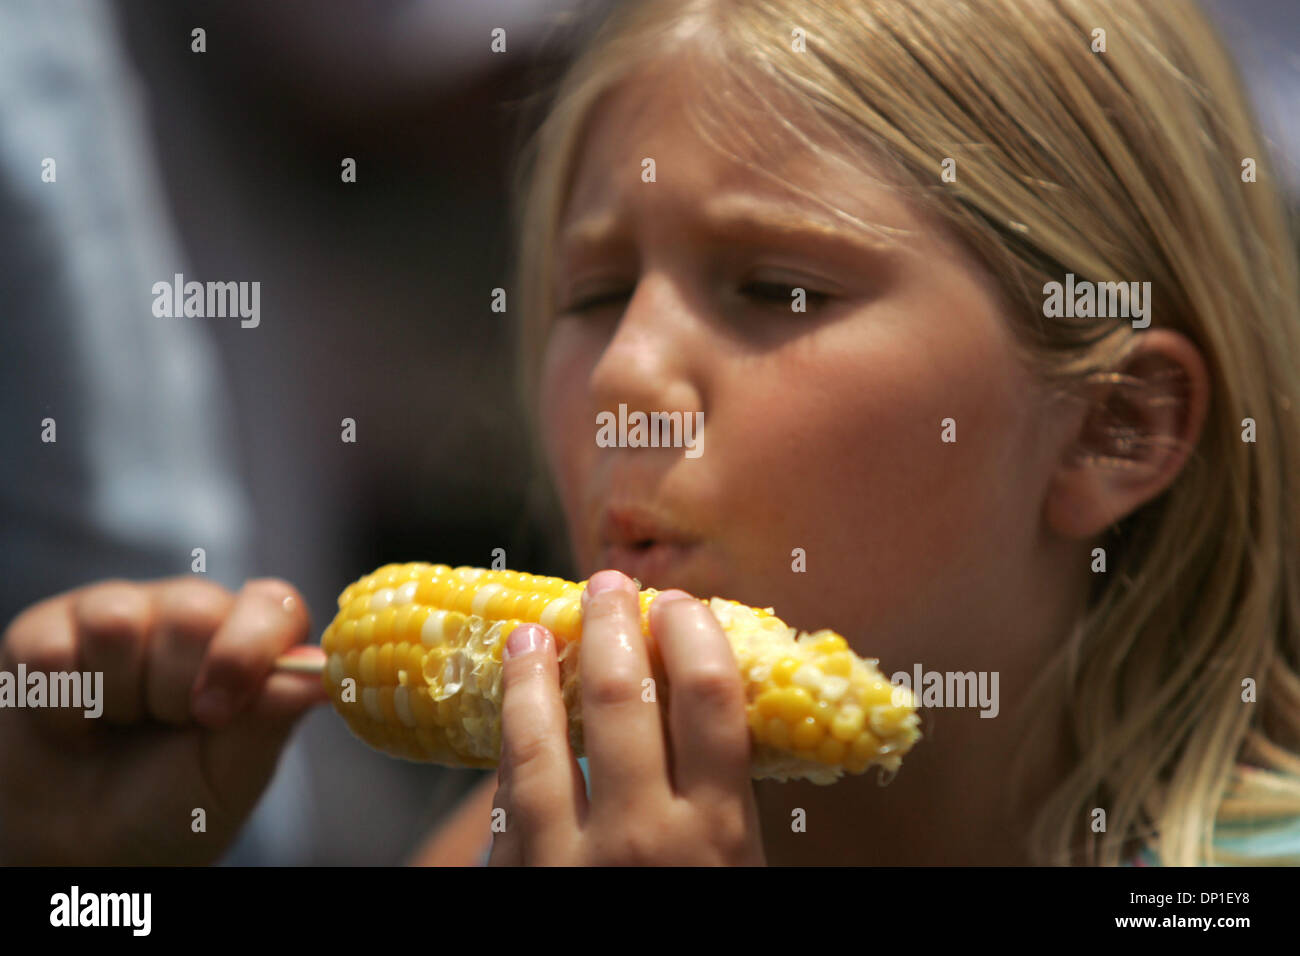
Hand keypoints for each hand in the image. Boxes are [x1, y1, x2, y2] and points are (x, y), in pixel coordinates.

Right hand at [0, 577, 328, 863]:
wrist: (82, 849)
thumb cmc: (170, 811)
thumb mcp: (231, 776)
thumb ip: (272, 717)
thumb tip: (323, 675)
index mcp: (249, 646)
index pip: (272, 604)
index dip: (247, 650)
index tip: (216, 714)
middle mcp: (191, 617)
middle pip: (195, 609)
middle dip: (176, 687)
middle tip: (165, 728)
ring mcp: (122, 615)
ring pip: (119, 621)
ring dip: (116, 694)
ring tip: (119, 725)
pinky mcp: (51, 629)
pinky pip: (54, 648)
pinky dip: (61, 705)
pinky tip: (74, 726)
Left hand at [488, 569, 765, 865]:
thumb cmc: (706, 930)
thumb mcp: (740, 865)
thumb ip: (724, 794)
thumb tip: (705, 701)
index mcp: (714, 827)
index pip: (707, 694)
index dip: (692, 633)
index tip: (679, 604)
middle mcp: (640, 835)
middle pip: (619, 695)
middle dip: (609, 624)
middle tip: (606, 587)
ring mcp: (566, 860)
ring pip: (538, 738)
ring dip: (530, 673)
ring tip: (529, 633)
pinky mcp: (515, 878)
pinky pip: (507, 799)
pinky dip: (512, 746)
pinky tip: (513, 718)